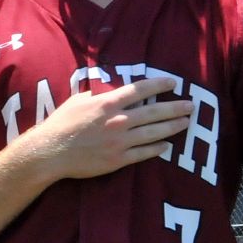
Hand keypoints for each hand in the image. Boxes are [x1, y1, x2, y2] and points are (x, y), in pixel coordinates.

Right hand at [13, 78, 194, 182]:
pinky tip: (167, 145)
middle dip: (176, 107)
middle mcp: (118, 121)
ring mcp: (120, 141)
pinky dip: (157, 148)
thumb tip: (109, 89)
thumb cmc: (60, 124)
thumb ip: (97, 95)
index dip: (159, 85)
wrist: (50, 152)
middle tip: (192, 105)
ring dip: (173, 126)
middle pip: (154, 112)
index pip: (141, 90)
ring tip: (186, 122)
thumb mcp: (77, 101)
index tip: (174, 83)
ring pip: (154, 132)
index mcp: (108, 104)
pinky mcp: (118, 160)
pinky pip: (144, 153)